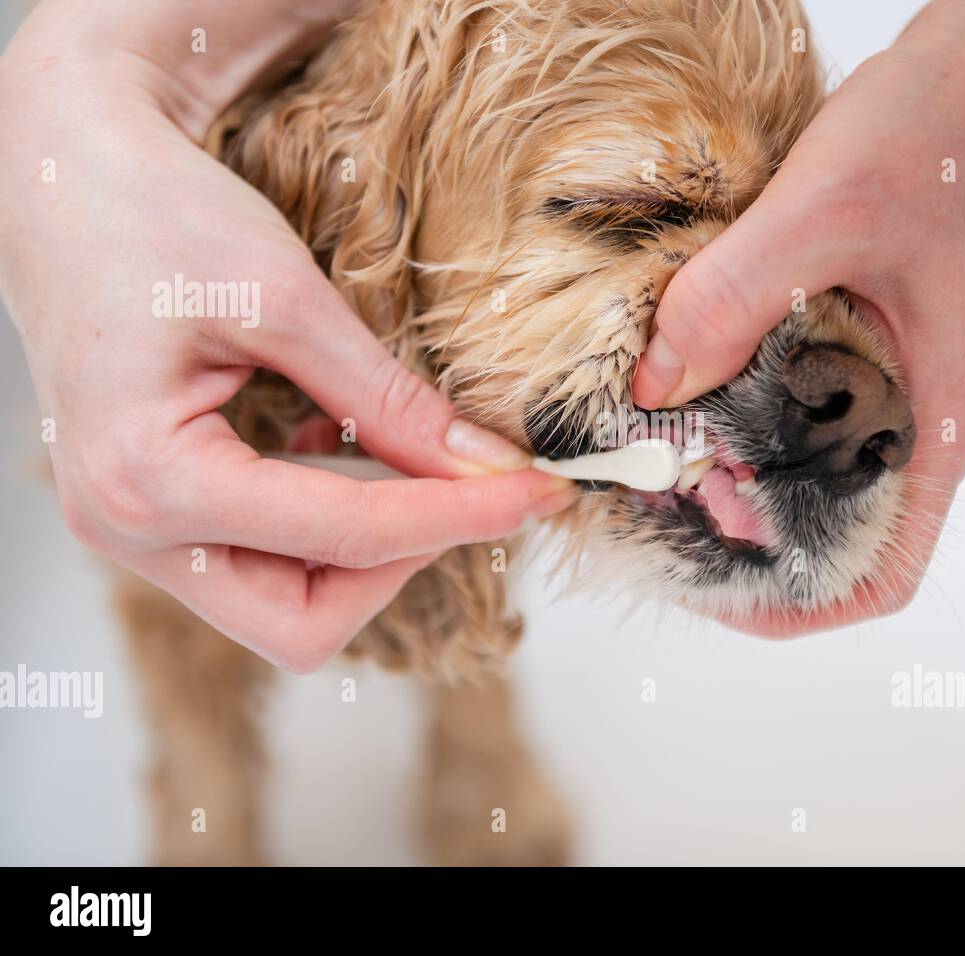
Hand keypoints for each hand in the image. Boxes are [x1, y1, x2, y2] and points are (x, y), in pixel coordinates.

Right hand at [0, 4, 575, 671]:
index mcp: (150, 479)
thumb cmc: (154, 216)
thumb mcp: (287, 301)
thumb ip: (390, 400)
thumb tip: (486, 465)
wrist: (63, 177)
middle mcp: (130, 530)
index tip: (536, 490)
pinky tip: (344, 449)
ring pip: (285, 605)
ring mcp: (135, 530)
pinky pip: (261, 561)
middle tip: (466, 489)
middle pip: (305, 623)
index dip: (458, 517)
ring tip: (403, 455)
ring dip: (366, 546)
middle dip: (400, 564)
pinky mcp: (154, 512)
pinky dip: (326, 524)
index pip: (347, 538)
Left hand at [633, 0, 964, 633]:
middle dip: (742, 533)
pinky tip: (687, 367)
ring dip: (735, 465)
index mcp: (936, 416)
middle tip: (656, 499)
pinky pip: (800, 393)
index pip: (886, 569)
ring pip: (809, 460)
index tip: (722, 596)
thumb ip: (733, 298)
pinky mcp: (863, 328)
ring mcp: (890, 370)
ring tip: (655, 441)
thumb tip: (655, 389)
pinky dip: (743, 400)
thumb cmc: (950, 133)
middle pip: (829, 526)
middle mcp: (913, 409)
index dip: (804, 607)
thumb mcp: (828, 211)